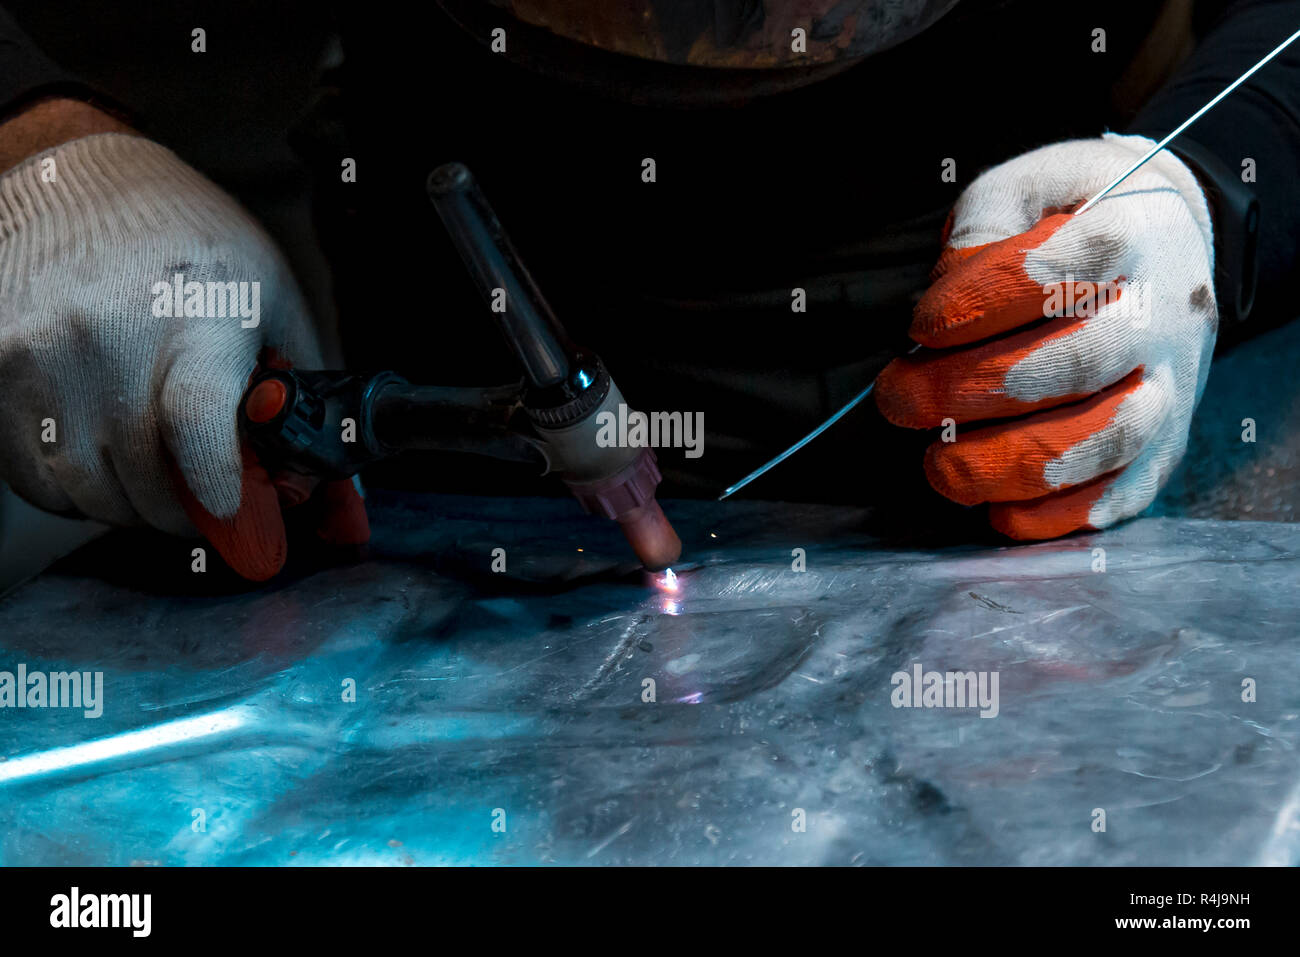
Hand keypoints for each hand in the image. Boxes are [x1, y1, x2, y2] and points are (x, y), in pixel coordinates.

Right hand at [0, 120, 366, 578]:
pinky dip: (73, 488)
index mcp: (196, 318)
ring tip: (156, 471)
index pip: (195, 422)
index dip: (217, 485)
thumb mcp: (272, 300)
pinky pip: (32, 475)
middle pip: (142, 479)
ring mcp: (41, 356)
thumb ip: (303, 394)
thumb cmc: (194, 245)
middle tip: (206, 505)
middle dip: (185, 513)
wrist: (84, 184)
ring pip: (84, 491)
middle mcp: (109, 339)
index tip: (230, 511)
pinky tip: (104, 452)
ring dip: (128, 505)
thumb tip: (342, 492)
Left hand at [875, 134, 1216, 538]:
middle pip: (1078, 363)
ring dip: (1012, 464)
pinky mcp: (1166, 442)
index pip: (1066, 268)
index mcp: (1130, 235)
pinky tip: (999, 514)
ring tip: (939, 466)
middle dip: (972, 390)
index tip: (922, 324)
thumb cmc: (1070, 221)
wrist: (1167, 242)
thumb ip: (987, 221)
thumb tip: (948, 284)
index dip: (985, 300)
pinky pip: (1125, 490)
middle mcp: (1162, 315)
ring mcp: (1171, 383)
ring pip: (1106, 437)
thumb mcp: (1027, 186)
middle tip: (899, 397)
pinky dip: (1061, 514)